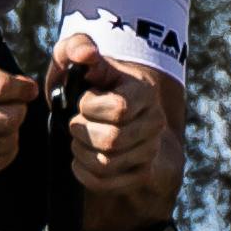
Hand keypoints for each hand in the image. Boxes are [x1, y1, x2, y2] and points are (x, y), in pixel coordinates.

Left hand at [54, 40, 181, 218]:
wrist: (107, 112)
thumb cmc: (89, 82)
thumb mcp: (78, 59)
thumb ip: (76, 47)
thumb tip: (84, 55)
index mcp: (145, 90)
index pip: (118, 110)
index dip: (89, 107)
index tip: (83, 100)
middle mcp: (155, 122)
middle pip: (111, 141)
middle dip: (81, 131)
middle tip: (75, 122)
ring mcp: (150, 150)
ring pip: (106, 164)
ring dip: (80, 152)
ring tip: (78, 138)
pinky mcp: (139, 174)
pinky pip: (104, 183)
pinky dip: (83, 172)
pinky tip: (81, 156)